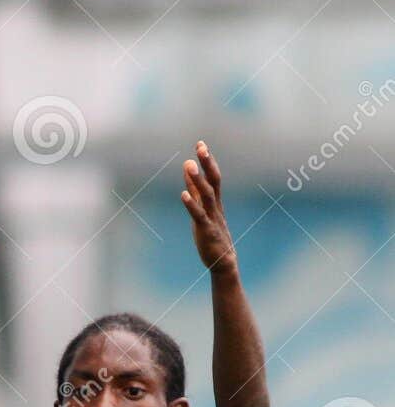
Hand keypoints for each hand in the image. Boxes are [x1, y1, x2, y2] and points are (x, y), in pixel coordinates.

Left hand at [181, 141, 236, 275]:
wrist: (223, 262)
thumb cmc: (212, 237)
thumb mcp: (203, 212)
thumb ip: (196, 194)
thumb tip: (188, 176)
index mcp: (215, 203)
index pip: (213, 177)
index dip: (207, 161)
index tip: (200, 144)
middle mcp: (215, 207)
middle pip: (213, 181)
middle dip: (207, 164)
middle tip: (200, 146)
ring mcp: (212, 218)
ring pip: (207, 195)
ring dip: (198, 180)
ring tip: (189, 165)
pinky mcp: (206, 230)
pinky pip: (198, 215)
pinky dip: (191, 204)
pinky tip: (183, 194)